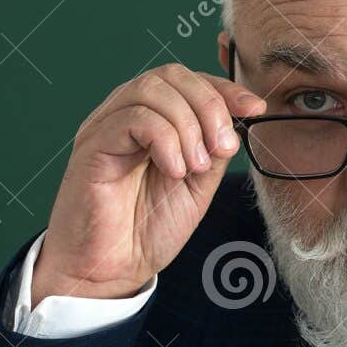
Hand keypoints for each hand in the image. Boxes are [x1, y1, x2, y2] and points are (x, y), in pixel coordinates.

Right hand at [31, 65, 265, 304]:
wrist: (112, 270)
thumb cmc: (146, 229)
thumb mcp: (197, 186)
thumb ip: (212, 151)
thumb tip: (235, 122)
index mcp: (153, 120)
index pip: (189, 82)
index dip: (225, 89)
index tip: (254, 109)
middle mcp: (126, 115)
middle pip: (171, 76)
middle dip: (209, 104)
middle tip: (221, 146)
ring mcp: (106, 127)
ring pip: (152, 90)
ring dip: (187, 125)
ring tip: (195, 166)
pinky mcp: (92, 146)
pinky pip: (132, 118)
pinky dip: (164, 139)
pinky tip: (174, 170)